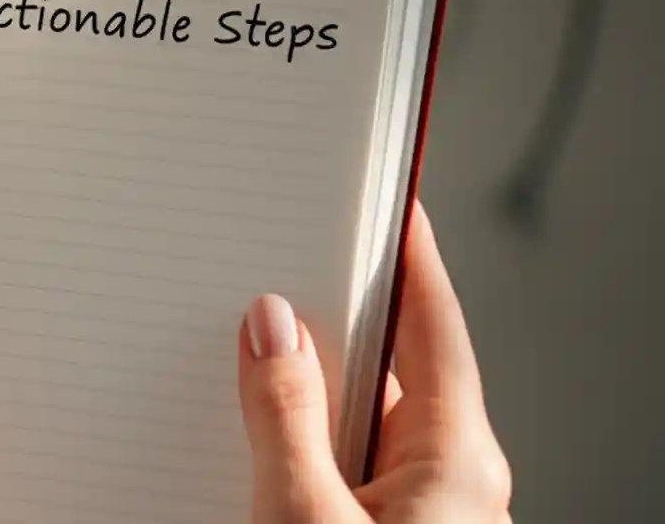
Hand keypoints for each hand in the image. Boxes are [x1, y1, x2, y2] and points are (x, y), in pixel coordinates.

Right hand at [238, 201, 510, 522]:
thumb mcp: (303, 515)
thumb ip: (286, 418)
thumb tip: (273, 329)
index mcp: (456, 465)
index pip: (433, 331)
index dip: (411, 260)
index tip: (395, 206)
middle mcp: (451, 488)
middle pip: (391, 377)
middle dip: (335, 325)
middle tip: (284, 272)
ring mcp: (420, 519)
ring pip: (361, 432)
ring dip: (308, 398)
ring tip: (243, 364)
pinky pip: (345, 474)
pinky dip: (304, 447)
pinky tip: (254, 442)